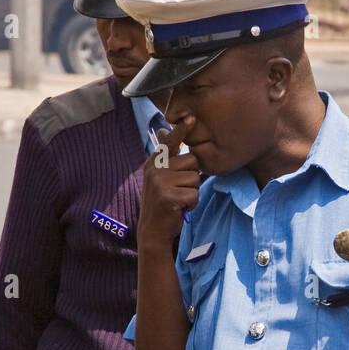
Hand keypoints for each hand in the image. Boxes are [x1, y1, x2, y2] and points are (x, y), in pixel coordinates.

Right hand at [137, 118, 200, 253]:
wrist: (152, 232)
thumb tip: (166, 130)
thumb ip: (167, 158)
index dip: (182, 129)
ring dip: (192, 192)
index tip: (191, 117)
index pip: (170, 141)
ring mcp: (160, 182)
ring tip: (179, 200)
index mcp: (154, 162)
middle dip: (192, 177)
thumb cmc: (162, 204)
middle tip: (179, 190)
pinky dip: (192, 204)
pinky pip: (194, 194)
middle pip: (193, 161)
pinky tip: (179, 209)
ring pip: (196, 178)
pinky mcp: (168, 197)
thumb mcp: (160, 177)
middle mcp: (155, 169)